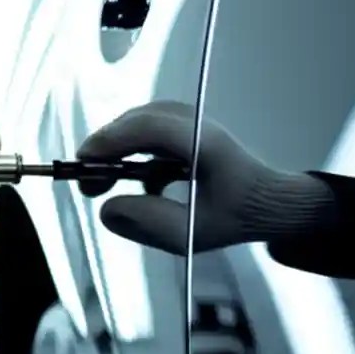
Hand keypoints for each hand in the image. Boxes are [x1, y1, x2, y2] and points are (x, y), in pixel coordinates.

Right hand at [77, 100, 333, 253]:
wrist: (269, 201)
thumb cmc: (235, 216)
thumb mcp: (191, 232)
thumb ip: (149, 223)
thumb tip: (108, 210)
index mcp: (204, 145)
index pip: (149, 128)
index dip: (112, 140)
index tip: (85, 162)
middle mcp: (197, 124)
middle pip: (139, 121)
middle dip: (106, 148)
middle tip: (87, 185)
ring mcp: (191, 122)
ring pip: (140, 123)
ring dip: (116, 149)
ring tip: (101, 184)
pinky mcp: (186, 129)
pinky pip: (149, 131)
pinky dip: (132, 151)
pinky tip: (135, 183)